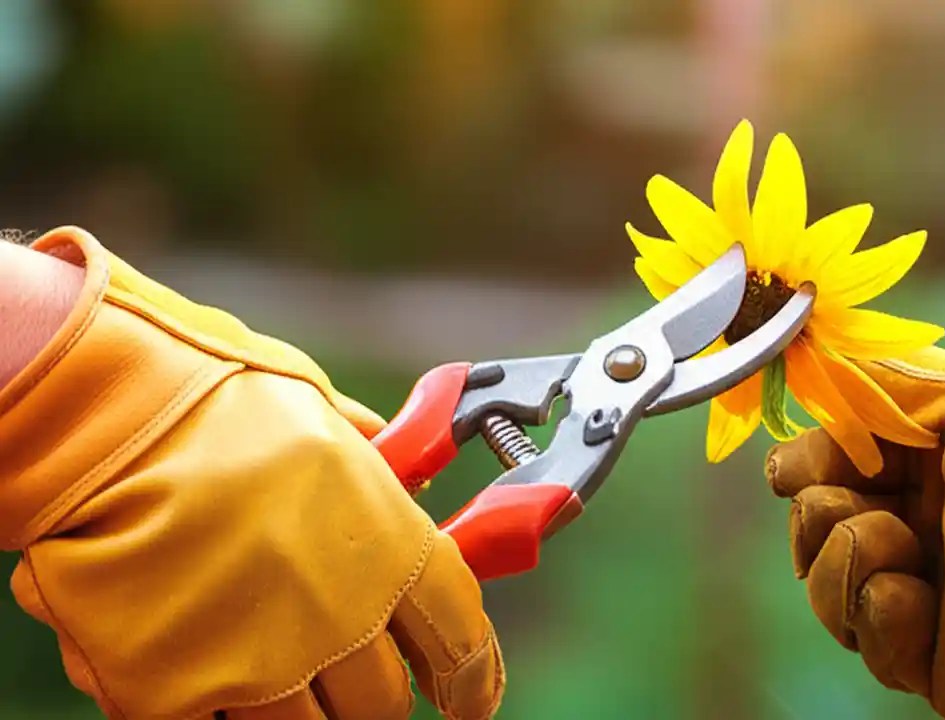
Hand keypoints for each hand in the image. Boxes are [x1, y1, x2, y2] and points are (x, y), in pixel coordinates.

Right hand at [0, 227, 502, 718]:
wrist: (103, 416)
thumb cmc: (215, 396)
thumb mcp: (323, 415)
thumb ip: (372, 462)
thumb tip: (403, 472)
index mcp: (392, 548)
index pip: (460, 641)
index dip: (471, 678)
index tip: (468, 695)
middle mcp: (340, 618)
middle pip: (384, 701)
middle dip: (377, 691)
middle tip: (357, 673)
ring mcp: (259, 665)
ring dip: (303, 707)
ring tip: (276, 664)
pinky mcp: (177, 695)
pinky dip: (222, 708)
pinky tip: (210, 668)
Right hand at [765, 346, 944, 718]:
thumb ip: (881, 372)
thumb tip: (814, 359)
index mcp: (929, 464)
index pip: (829, 466)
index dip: (804, 466)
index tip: (795, 471)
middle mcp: (921, 526)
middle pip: (813, 526)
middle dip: (823, 514)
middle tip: (868, 511)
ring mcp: (924, 592)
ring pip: (825, 584)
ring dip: (848, 560)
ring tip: (902, 552)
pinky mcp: (929, 655)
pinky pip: (865, 634)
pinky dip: (880, 613)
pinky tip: (918, 601)